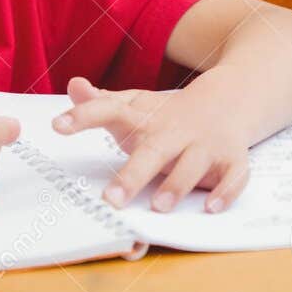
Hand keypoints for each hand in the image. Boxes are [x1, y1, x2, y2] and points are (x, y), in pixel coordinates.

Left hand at [52, 75, 250, 213]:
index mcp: (145, 118)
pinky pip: (233, 176)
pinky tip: (211, 206)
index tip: (58, 126)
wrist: (231, 98)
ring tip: (159, 206)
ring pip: (192, 165)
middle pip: (152, 151)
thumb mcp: (135, 106)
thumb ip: (101, 103)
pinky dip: (225, 191)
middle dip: (133, 174)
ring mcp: (205, 144)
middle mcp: (175, 130)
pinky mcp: (232, 158)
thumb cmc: (170, 114)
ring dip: (176, 185)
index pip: (109, 110)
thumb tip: (73, 85)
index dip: (84, 116)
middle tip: (110, 200)